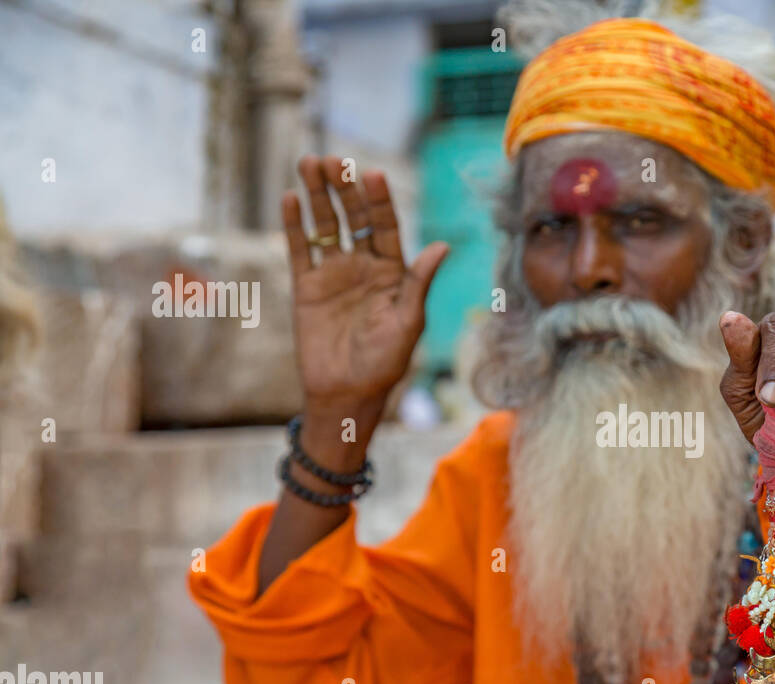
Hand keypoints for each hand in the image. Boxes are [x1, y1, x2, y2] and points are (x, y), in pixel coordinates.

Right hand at [283, 156, 448, 415]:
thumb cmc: (385, 363)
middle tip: (334, 159)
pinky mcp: (307, 287)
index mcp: (393, 273)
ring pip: (326, 226)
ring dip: (317, 195)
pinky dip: (295, 225)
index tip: (373, 174)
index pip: (385, 227)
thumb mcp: (408, 323)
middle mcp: (364, 266)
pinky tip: (290, 198)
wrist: (346, 392)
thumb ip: (418, 283)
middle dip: (344, 188)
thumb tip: (443, 246)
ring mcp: (334, 274)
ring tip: (309, 162)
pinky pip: (300, 249)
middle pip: (354, 218)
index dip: (379, 201)